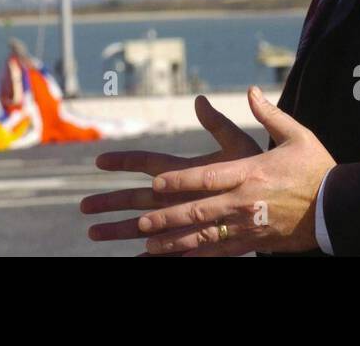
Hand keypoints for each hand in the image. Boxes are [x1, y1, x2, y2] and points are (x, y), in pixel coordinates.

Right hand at [81, 93, 261, 243]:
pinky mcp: (194, 236)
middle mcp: (178, 194)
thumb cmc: (257, 169)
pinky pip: (168, 251)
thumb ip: (218, 124)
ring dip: (119, 230)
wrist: (276, 198)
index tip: (99, 161)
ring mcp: (182, 216)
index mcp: (185, 171)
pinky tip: (132, 260)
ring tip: (92, 234)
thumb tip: (199, 100)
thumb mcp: (238, 144)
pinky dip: (150, 256)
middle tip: (83, 207)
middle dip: (109, 202)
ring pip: (143, 226)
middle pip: (136, 199)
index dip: (123, 161)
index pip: (149, 163)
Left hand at [134, 86, 334, 255]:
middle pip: (198, 210)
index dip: (179, 180)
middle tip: (140, 221)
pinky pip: (221, 252)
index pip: (207, 176)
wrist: (339, 207)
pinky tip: (178, 257)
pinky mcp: (256, 242)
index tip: (155, 182)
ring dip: (175, 240)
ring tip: (148, 243)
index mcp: (250, 172)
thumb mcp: (297, 135)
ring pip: (205, 235)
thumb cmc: (317, 168)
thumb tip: (251, 91)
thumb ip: (268, 114)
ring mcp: (249, 225)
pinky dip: (197, 255)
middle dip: (167, 216)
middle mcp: (245, 201)